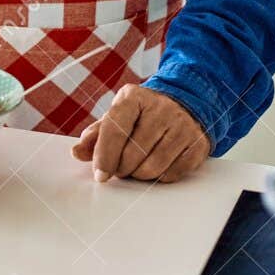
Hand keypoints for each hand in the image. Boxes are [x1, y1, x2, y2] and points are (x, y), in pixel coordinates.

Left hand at [70, 84, 210, 183]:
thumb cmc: (142, 116)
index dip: (104, 156)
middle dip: (122, 168)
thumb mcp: (117, 117)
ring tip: (137, 166)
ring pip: (153, 167)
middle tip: (121, 167)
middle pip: (133, 153)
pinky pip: (172, 174)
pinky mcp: (198, 143)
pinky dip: (160, 177)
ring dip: (140, 174)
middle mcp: (161, 107)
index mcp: (133, 97)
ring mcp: (182, 125)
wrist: (184, 106)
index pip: (115, 129)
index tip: (100, 175)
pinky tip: (157, 165)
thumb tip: (76, 153)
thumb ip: (95, 135)